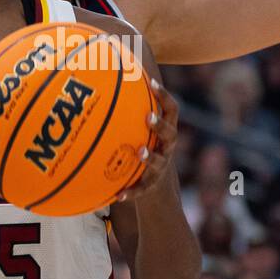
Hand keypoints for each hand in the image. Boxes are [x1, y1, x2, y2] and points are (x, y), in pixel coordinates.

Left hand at [116, 77, 176, 204]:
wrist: (155, 186)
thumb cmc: (143, 148)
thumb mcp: (140, 129)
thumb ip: (130, 110)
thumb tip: (108, 82)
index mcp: (166, 130)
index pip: (171, 110)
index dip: (164, 96)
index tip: (152, 83)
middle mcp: (167, 147)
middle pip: (170, 134)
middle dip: (160, 125)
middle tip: (149, 118)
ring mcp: (161, 166)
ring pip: (159, 161)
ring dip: (151, 156)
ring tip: (140, 152)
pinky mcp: (151, 185)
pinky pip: (142, 189)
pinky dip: (131, 192)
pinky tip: (118, 196)